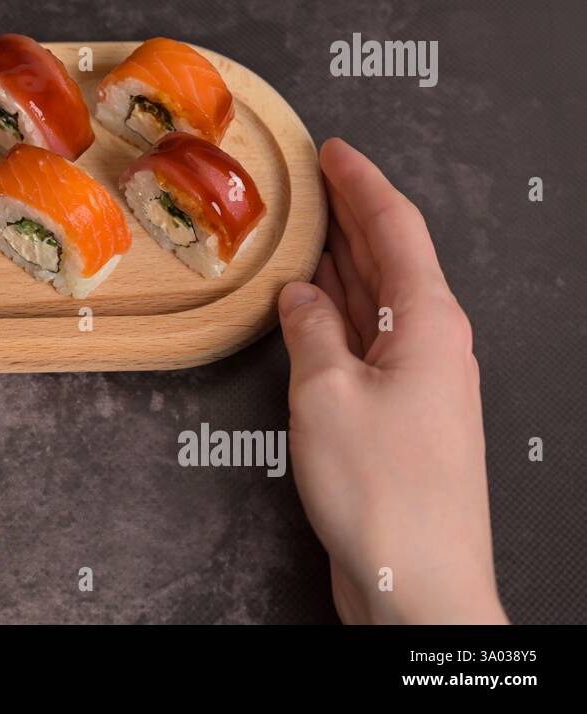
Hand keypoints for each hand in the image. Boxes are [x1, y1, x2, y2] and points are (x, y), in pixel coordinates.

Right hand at [278, 139, 506, 624]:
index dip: (361, 182)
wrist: (416, 580)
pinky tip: (311, 309)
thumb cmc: (385, 494)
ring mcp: (420, 380)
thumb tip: (298, 297)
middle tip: (316, 178)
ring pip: (378, 299)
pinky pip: (367, 341)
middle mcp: (432, 344)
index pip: (395, 226)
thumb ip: (309, 332)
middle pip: (391, 257)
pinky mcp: (400, 414)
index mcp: (427, 322)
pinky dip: (337, 314)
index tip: (335, 150)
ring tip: (308, 229)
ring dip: (343, 263)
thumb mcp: (325, 393)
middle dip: (352, 214)